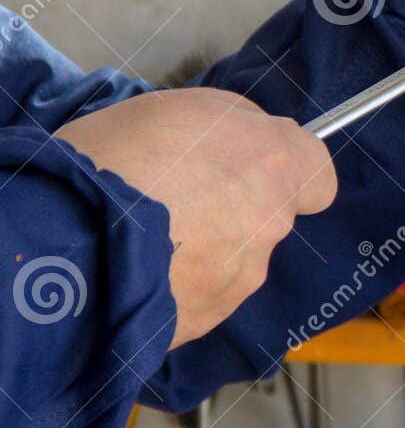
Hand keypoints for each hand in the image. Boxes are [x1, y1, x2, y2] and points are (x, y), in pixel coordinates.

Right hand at [55, 89, 337, 348]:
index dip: (288, 172)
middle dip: (234, 212)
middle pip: (269, 217)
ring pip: (235, 260)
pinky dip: (177, 287)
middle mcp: (271, 221)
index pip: (318, 173)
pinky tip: (134, 275)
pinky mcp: (210, 318)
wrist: (64, 244)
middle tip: (174, 204)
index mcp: (273, 161)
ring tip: (141, 242)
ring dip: (203, 251)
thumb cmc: (113, 157)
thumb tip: (245, 143)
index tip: (252, 169)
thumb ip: (230, 126)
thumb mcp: (175, 109)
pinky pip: (201, 296)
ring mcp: (244, 276)